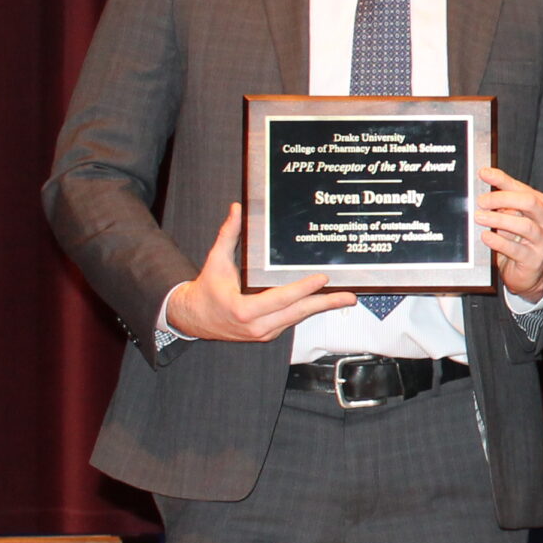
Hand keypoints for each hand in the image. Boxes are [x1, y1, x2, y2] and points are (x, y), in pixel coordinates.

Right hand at [165, 202, 357, 341]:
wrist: (193, 317)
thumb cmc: (206, 290)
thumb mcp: (216, 261)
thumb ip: (228, 234)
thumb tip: (238, 209)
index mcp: (242, 309)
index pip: (280, 299)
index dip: (302, 289)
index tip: (322, 279)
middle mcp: (256, 325)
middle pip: (296, 313)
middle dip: (325, 303)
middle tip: (348, 296)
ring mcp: (263, 332)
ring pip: (297, 318)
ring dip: (321, 308)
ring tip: (345, 298)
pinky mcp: (268, 333)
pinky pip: (292, 320)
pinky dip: (308, 310)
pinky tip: (324, 301)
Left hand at [476, 166, 542, 301]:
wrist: (527, 273)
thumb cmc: (516, 242)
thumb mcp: (510, 219)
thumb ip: (501, 204)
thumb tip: (481, 189)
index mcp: (541, 206)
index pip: (522, 188)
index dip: (502, 179)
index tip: (484, 173)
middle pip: (529, 203)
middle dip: (503, 199)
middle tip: (481, 202)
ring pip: (525, 226)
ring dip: (499, 219)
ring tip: (479, 218)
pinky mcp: (535, 260)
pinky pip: (517, 249)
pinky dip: (499, 241)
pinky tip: (486, 237)